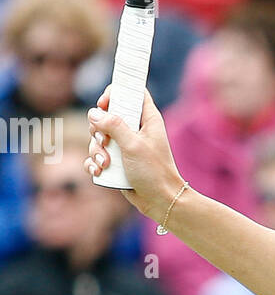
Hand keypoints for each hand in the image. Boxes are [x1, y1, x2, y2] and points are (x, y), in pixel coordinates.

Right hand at [84, 86, 184, 225]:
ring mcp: (124, 146)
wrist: (160, 201)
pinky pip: (96, 156)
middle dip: (98, 128)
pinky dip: (94, 163)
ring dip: (96, 150)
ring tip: (105, 164)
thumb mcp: (133, 145)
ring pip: (98, 137)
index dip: (116, 92)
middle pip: (107, 114)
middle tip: (105, 141)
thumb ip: (114, 126)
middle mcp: (135, 129)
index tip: (104, 103)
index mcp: (147, 119)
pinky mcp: (116, 162)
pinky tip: (99, 171)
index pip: (132, 92)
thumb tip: (93, 113)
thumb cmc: (154, 171)